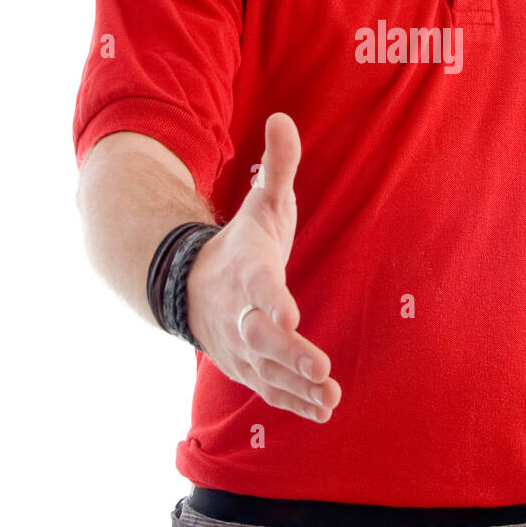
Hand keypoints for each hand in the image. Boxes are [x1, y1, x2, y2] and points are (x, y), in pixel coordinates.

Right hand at [185, 111, 340, 421]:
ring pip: (268, 371)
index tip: (290, 313)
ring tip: (331, 395)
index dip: (273, 300)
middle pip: (261, 338)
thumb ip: (277, 165)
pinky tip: (325, 409)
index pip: (259, 286)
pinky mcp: (251, 368)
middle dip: (289, 354)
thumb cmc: (242, 244)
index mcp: (248, 272)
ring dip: (299, 385)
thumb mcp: (261, 202)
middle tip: (320, 366)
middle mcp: (241, 314)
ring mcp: (243, 346)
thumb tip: (283, 117)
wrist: (194, 287)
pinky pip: (271, 389)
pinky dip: (296, 401)